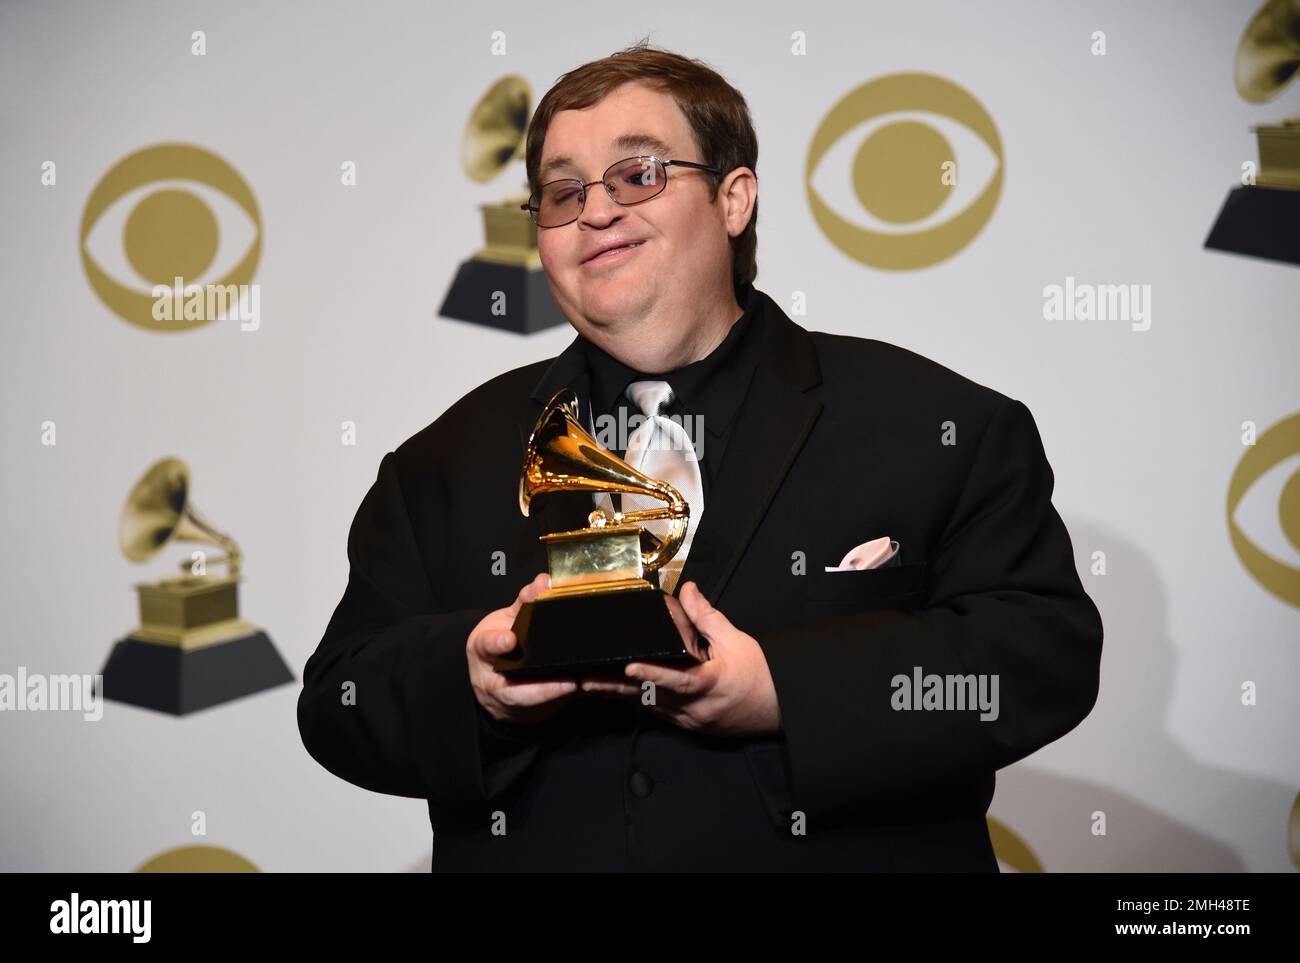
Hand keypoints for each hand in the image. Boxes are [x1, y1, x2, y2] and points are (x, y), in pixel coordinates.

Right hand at [467, 572, 579, 723]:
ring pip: (530, 705)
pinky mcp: (526, 711)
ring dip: (556, 697)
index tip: (510, 639)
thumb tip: (544, 580)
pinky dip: (564, 700)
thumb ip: (524, 601)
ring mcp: (509, 701)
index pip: (485, 645)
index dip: (496, 643)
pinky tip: (583, 689)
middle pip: (512, 691)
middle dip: (540, 689)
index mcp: (483, 651)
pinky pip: (544, 708)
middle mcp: (492, 682)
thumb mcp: (505, 619)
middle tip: (567, 682)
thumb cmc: (497, 642)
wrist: (488, 675)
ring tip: (579, 686)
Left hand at [580, 581, 782, 736]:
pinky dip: (640, 701)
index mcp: (709, 684)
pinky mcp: (688, 726)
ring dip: (622, 696)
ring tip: (592, 684)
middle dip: (617, 688)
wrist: (777, 709)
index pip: (677, 680)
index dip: (652, 674)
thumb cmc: (758, 674)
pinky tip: (621, 692)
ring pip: (650, 708)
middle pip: (650, 697)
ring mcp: (690, 720)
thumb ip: (707, 616)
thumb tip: (687, 590)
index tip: (629, 666)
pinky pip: (658, 713)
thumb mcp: (736, 640)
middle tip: (585, 679)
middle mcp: (695, 707)